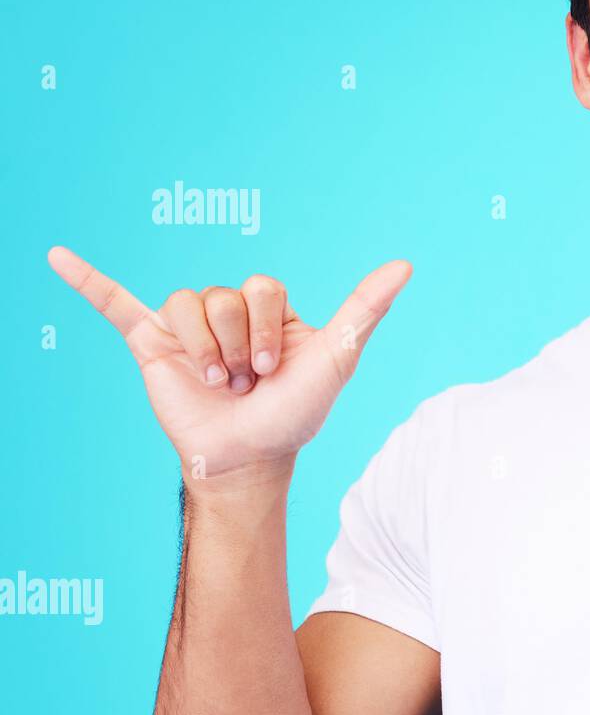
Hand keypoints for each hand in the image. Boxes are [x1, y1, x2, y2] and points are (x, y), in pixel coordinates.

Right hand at [48, 247, 411, 488]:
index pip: (261, 286)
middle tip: (246, 381)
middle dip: (239, 341)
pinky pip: (115, 303)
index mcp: (269, 310)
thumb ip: (366, 309)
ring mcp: (187, 328)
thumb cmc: (296, 413)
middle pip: (224, 293)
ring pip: (187, 303)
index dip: (267, 327)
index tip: (276, 368)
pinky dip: (87, 279)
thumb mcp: (337, 357)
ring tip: (218, 382)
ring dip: (206, 348)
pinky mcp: (150, 345)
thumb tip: (406, 264)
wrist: (247, 458)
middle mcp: (228, 314)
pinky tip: (58, 256)